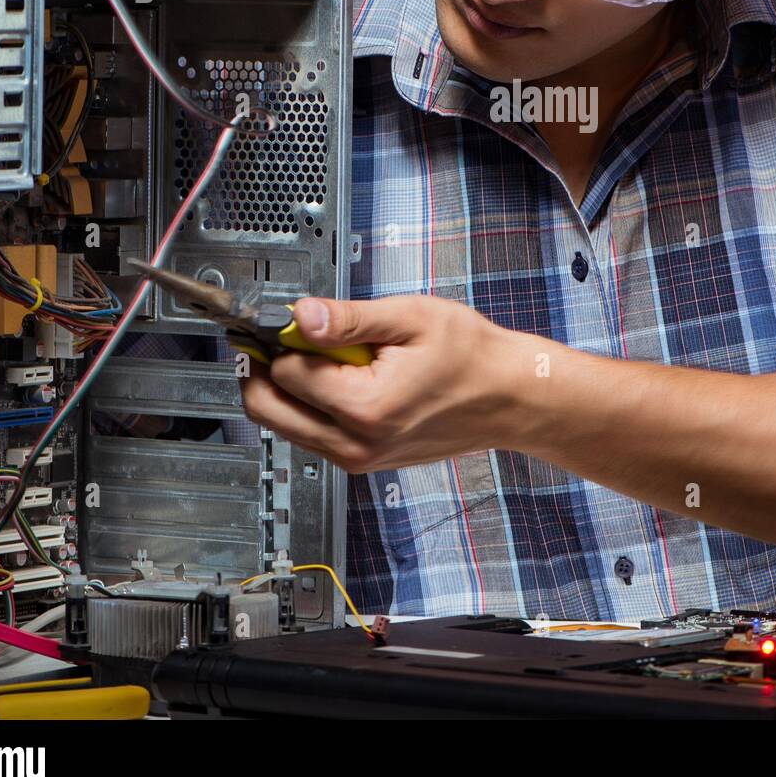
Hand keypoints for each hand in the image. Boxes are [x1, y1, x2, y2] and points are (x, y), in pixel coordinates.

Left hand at [241, 294, 527, 471]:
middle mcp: (354, 443)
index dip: (285, 338)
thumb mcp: (411, 318)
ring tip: (333, 356)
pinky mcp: (362, 461)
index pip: (284, 372)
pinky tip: (345, 378)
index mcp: (364, 407)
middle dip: (268, 368)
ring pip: (283, 424)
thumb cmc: (470, 356)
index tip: (299, 318)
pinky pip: (310, 434)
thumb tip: (300, 315)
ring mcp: (357, 458)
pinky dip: (311, 405)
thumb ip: (349, 318)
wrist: (508, 397)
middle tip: (295, 336)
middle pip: (267, 409)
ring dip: (290, 388)